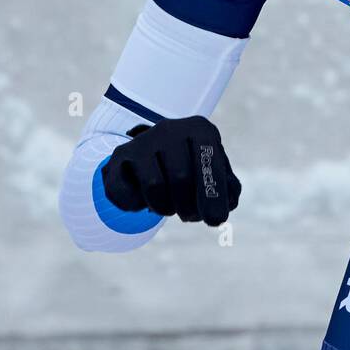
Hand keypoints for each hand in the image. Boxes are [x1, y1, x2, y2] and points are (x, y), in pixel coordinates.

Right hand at [101, 115, 241, 225]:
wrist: (153, 156)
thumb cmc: (194, 167)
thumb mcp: (215, 173)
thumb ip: (228, 189)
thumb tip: (227, 204)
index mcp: (200, 129)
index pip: (209, 163)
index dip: (214, 195)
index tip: (216, 221)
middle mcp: (171, 129)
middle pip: (181, 178)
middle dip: (189, 207)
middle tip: (190, 218)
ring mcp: (144, 140)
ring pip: (155, 186)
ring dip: (164, 208)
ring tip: (170, 207)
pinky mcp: (121, 154)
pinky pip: (126, 191)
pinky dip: (135, 205)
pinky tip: (143, 200)